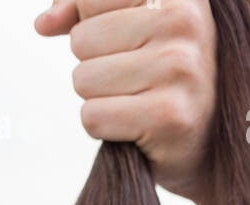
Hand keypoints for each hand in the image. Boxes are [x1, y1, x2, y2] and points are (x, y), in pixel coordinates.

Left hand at [35, 0, 218, 204]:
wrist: (206, 146)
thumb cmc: (165, 82)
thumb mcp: (134, 28)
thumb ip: (85, 10)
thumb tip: (43, 24)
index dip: (91, 25)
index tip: (123, 44)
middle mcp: (185, 21)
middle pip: (81, 40)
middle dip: (94, 68)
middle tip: (135, 83)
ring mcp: (180, 69)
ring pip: (83, 79)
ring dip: (99, 100)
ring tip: (137, 103)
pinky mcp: (169, 116)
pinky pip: (92, 116)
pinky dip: (103, 128)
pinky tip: (135, 127)